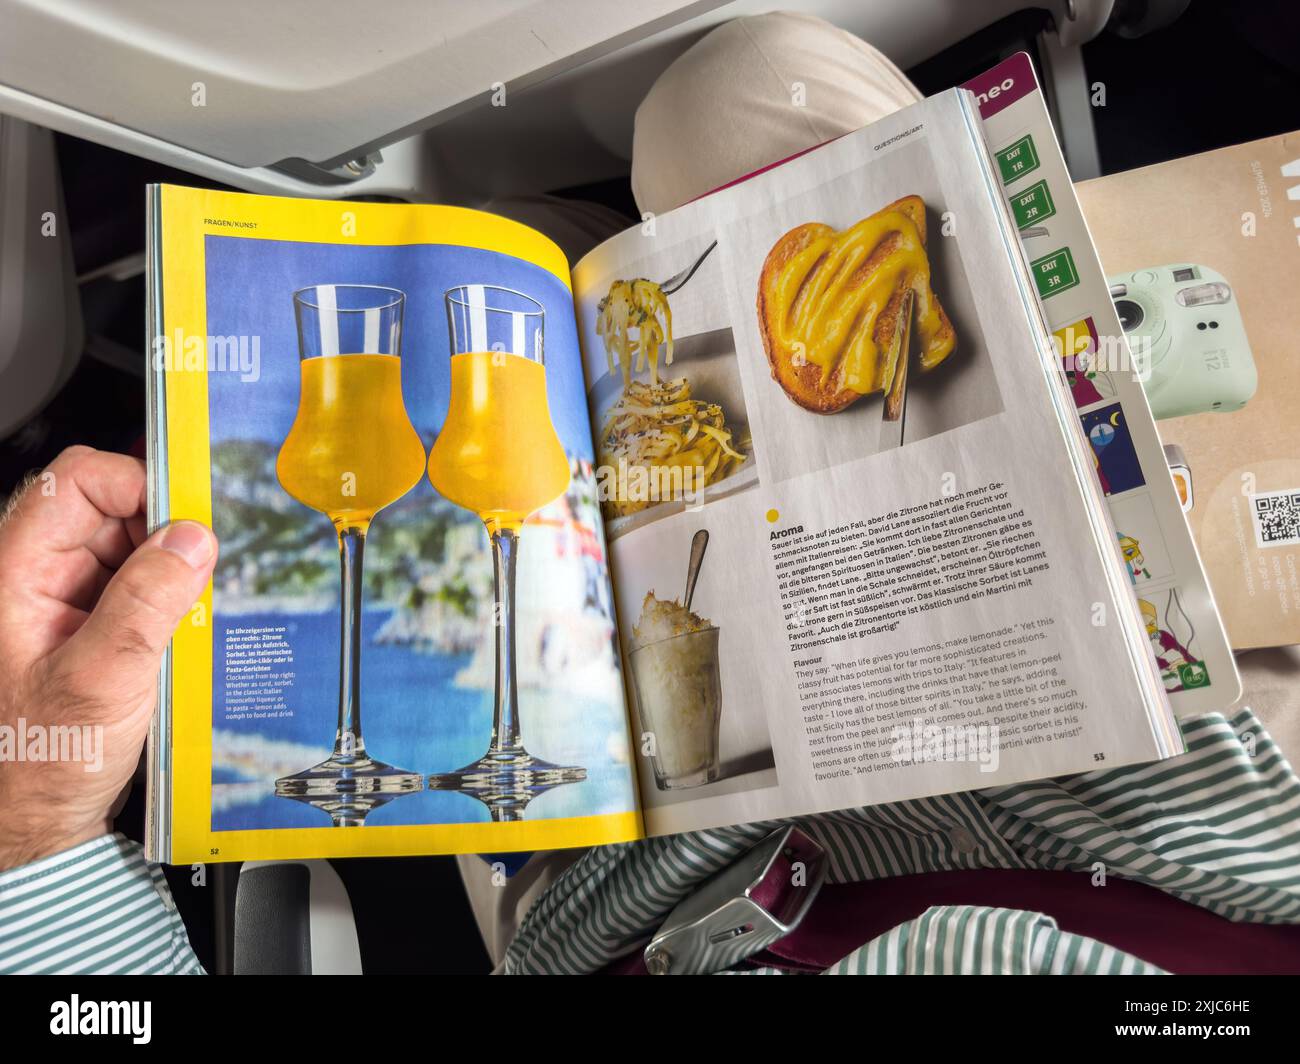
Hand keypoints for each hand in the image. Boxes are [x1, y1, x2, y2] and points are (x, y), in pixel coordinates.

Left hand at [0, 446, 216, 869]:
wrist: (34, 828)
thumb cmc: (37, 765)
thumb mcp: (101, 679)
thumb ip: (146, 601)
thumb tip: (192, 538)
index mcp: (17, 573)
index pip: (79, 482)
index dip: (138, 484)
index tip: (190, 517)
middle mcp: (41, 577)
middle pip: (114, 508)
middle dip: (167, 532)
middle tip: (205, 571)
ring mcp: (70, 603)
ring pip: (136, 547)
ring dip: (176, 571)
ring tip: (197, 612)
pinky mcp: (99, 629)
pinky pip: (146, 589)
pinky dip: (177, 601)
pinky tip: (191, 633)